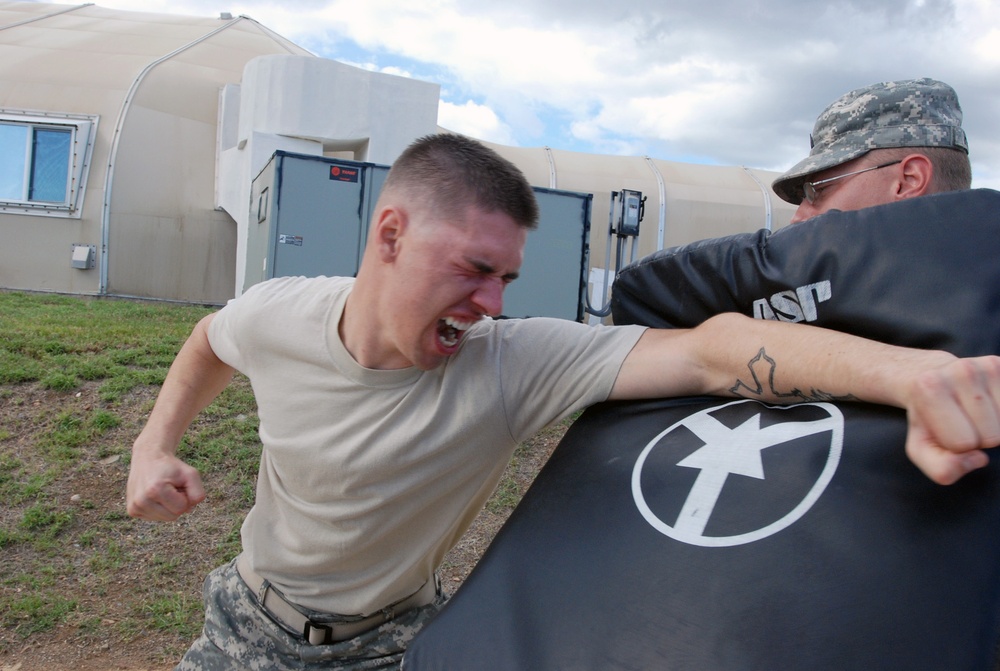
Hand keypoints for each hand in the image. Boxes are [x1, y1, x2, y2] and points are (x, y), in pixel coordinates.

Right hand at [126, 449, 205, 520]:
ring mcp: (134, 507)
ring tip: (163, 491)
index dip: (184, 496)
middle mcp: (141, 501)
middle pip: (173, 516)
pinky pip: (155, 518)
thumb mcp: (191, 474)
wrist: (148, 458)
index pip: (181, 508)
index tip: (178, 484)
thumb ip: (198, 493)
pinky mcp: (132, 511)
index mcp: (155, 490)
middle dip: (177, 503)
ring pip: (164, 518)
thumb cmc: (171, 467)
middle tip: (171, 487)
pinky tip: (155, 496)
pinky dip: (160, 508)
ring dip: (168, 506)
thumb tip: (189, 510)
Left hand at [904, 356, 999, 484]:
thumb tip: (978, 459)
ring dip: (994, 427)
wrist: (930, 377)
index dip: (958, 446)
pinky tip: (988, 405)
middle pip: (991, 436)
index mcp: (929, 388)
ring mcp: (985, 366)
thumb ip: (940, 468)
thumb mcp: (921, 448)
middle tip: (963, 422)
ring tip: (974, 413)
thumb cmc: (928, 419)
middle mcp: (959, 371)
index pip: (963, 444)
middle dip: (979, 438)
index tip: (947, 430)